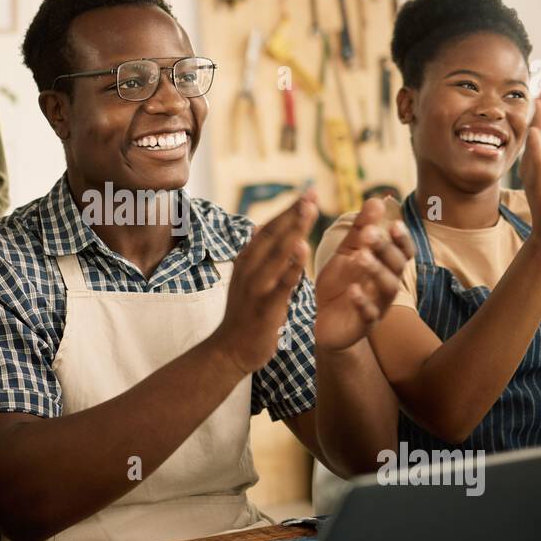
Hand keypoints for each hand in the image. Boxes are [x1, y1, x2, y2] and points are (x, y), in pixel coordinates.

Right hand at [208, 189, 317, 375]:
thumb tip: (261, 228)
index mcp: (247, 260)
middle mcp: (249, 268)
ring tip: (309, 211)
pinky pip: (281, 283)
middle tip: (311, 193)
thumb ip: (257, 254)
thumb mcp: (247, 278)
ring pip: (277, 254)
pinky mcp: (265, 306)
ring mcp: (256, 287)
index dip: (289, 209)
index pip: (270, 228)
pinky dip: (291, 266)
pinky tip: (303, 251)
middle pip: (274, 235)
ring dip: (294, 230)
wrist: (229, 349)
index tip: (307, 191)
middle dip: (294, 213)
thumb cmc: (244, 313)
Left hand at [314, 197, 414, 350]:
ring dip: (376, 270)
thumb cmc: (339, 284)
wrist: (325, 321)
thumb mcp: (346, 253)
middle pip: (396, 266)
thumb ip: (360, 229)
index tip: (394, 224)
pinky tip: (353, 291)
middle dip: (385, 249)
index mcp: (385, 266)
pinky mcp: (364, 325)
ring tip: (360, 257)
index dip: (402, 239)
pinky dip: (363, 302)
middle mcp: (387, 285)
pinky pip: (369, 314)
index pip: (403, 251)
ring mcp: (379, 305)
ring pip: (387, 288)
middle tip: (369, 234)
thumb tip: (376, 199)